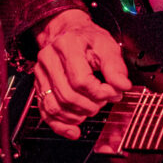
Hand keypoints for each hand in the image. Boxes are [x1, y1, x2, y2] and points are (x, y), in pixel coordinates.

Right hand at [29, 8, 132, 138]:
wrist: (68, 32)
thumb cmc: (88, 39)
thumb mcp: (107, 46)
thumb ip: (115, 67)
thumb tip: (122, 86)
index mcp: (67, 46)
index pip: (81, 81)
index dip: (100, 92)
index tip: (113, 92)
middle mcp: (49, 59)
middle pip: (68, 95)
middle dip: (90, 105)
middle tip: (104, 101)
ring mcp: (41, 73)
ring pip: (55, 106)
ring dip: (77, 116)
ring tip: (92, 109)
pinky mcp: (40, 85)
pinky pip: (45, 111)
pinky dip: (60, 125)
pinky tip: (73, 131)